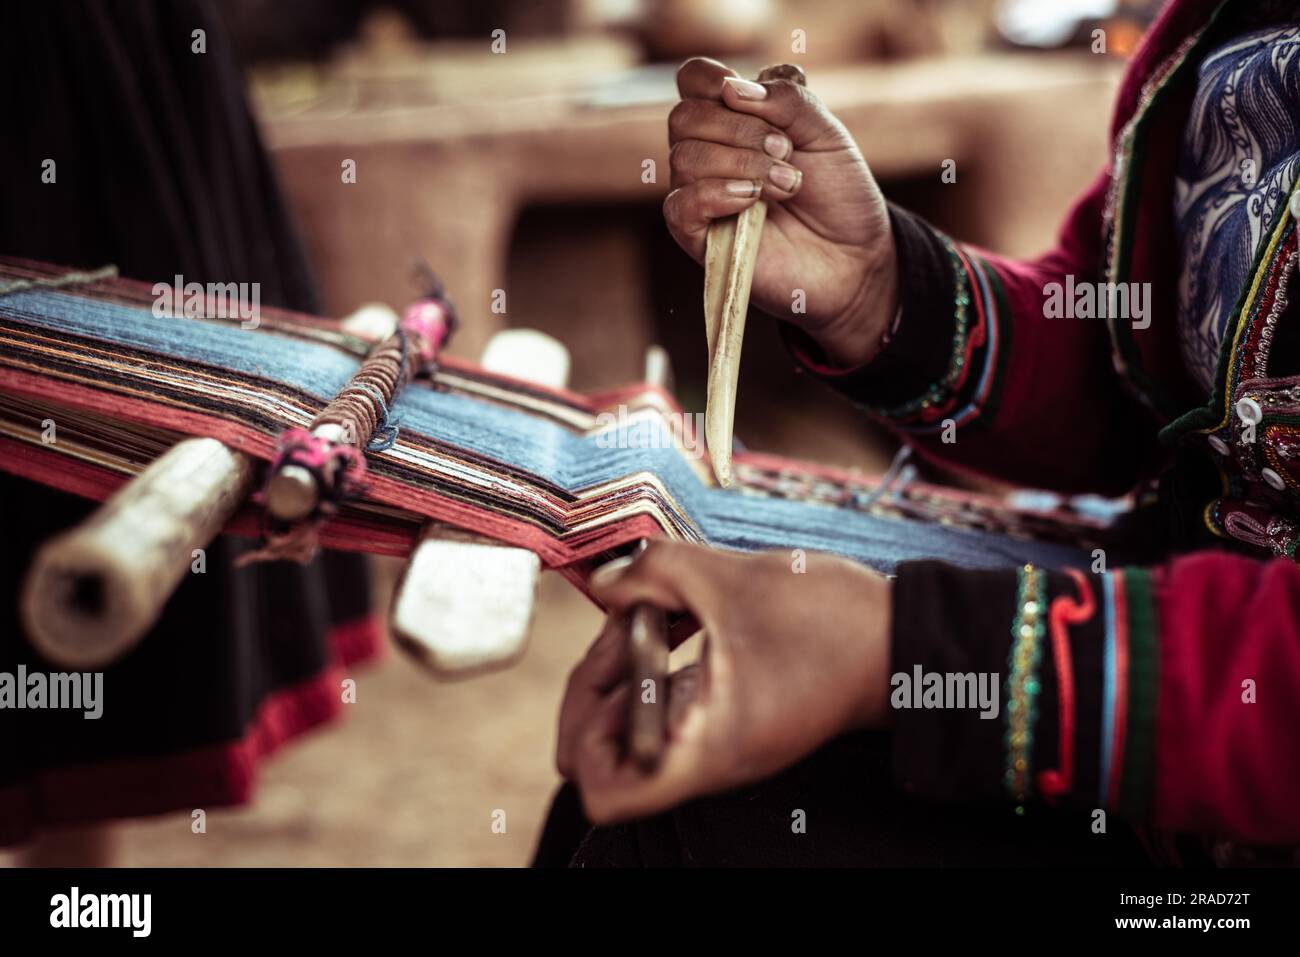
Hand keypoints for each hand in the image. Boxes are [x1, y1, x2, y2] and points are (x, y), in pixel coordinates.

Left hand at [556, 541, 891, 823]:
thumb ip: (650, 572)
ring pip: (640, 725)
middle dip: (598, 689)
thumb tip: (603, 581)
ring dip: (627, 669)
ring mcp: (721, 738)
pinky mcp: (734, 714)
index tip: (603, 675)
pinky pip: (672, 703)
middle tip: (619, 627)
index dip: (581, 737)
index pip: (607, 793)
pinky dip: (657, 663)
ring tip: (642, 610)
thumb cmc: (832, 621)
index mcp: (705, 746)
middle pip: (611, 757)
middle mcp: (708, 756)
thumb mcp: (729, 579)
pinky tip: (666, 613)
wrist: (905, 635)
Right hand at [664, 57, 899, 367]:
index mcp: (732, 120)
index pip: (693, 81)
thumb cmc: (838, 194)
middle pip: (684, 118)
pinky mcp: (698, 238)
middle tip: (786, 151)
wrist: (854, 256)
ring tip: (787, 185)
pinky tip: (752, 201)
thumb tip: (733, 89)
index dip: (713, 80)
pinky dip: (716, 194)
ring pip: (684, 158)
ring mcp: (700, 196)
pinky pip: (680, 205)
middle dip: (740, 129)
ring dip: (743, 164)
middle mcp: (708, 154)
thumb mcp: (827, 133)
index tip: (752, 100)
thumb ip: (787, 101)